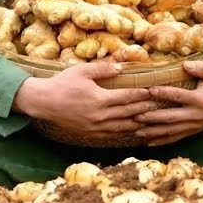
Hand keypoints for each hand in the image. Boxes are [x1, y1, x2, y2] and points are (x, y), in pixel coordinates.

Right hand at [12, 62, 161, 143]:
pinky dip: (124, 132)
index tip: (152, 91)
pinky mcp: (90, 133)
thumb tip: (122, 67)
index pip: (127, 97)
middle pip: (128, 113)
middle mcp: (99, 115)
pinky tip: (131, 130)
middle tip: (158, 105)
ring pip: (122, 127)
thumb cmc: (62, 83)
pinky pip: (111, 134)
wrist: (43, 102)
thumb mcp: (82, 71)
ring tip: (150, 120)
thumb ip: (103, 69)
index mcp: (99, 99)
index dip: (141, 94)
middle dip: (144, 108)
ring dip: (137, 123)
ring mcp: (95, 127)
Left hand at [133, 61, 202, 146]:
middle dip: (152, 118)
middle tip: (135, 115)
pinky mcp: (191, 132)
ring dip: (153, 132)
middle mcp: (196, 115)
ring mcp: (193, 126)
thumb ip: (201, 67)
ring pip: (171, 131)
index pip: (179, 97)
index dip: (164, 93)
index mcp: (200, 100)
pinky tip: (147, 142)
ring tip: (136, 131)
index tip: (149, 90)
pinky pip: (174, 138)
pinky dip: (161, 141)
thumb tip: (185, 65)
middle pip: (171, 118)